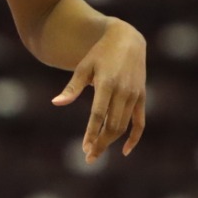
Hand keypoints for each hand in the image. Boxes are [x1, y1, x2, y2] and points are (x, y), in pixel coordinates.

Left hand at [55, 20, 146, 163]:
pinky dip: (134, 138)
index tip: (84, 148)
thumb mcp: (83, 67)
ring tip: (97, 151)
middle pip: (112, 125)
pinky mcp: (141, 97)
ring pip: (124, 126)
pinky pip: (140, 122)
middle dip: (101, 143)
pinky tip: (125, 151)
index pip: (98, 114)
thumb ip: (72, 88)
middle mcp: (122, 91)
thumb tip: (56, 103)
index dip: (92, 133)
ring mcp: (134, 95)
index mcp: (106, 83)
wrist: (127, 40)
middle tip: (89, 157)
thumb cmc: (99, 54)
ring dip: (111, 141)